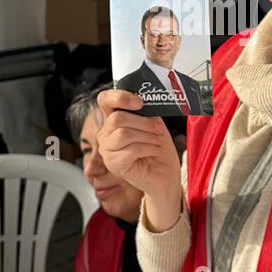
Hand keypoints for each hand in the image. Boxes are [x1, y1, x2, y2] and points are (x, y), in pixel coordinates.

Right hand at [95, 89, 181, 230]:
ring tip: (155, 142)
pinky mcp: (114, 164)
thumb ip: (146, 112)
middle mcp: (106, 134)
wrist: (166, 175)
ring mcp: (107, 150)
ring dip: (147, 136)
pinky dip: (147, 148)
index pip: (105, 100)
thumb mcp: (154, 124)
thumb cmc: (159, 150)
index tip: (139, 102)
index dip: (119, 97)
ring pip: (123, 134)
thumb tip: (145, 100)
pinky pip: (131, 149)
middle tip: (157, 130)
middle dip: (143, 123)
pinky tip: (153, 151)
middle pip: (117, 118)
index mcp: (114, 119)